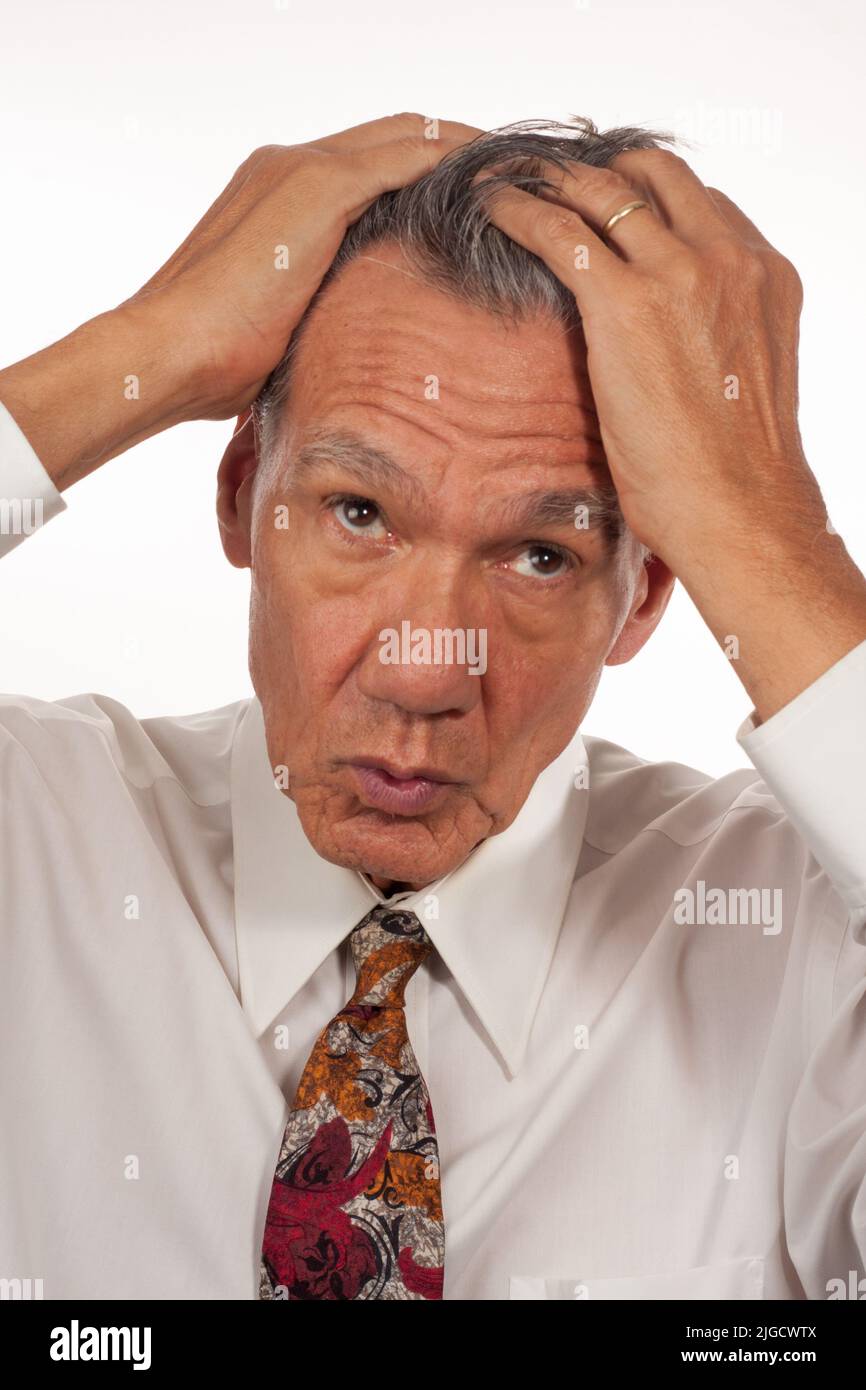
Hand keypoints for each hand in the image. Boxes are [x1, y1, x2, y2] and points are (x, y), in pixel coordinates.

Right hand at [127, 113, 483, 420]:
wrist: (167, 354)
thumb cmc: (210, 364)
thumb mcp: (280, 328)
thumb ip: (318, 311)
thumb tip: (356, 349)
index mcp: (276, 192)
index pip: (369, 164)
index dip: (424, 173)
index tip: (472, 200)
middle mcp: (289, 165)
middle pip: (396, 135)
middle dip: (457, 151)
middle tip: (515, 177)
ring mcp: (302, 169)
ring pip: (409, 135)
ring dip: (468, 150)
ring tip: (522, 173)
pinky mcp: (317, 187)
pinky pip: (410, 156)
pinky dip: (458, 161)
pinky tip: (499, 180)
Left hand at [480, 151, 865, 719]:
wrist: (739, 509)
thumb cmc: (733, 469)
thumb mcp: (739, 376)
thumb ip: (712, 333)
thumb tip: (668, 343)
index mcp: (763, 272)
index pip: (698, 200)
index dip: (645, 192)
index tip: (606, 198)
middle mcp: (728, 256)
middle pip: (654, 174)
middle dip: (598, 168)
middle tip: (549, 172)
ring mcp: (680, 273)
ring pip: (604, 190)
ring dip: (552, 177)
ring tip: (509, 176)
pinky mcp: (627, 302)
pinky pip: (561, 231)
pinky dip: (520, 209)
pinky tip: (491, 207)